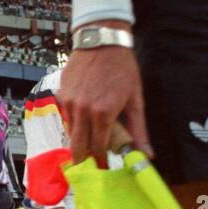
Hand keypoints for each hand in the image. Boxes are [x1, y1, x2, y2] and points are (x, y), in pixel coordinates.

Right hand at [58, 21, 150, 166]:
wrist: (102, 40)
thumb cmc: (122, 68)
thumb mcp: (135, 99)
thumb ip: (138, 130)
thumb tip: (146, 155)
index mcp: (103, 114)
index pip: (98, 149)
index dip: (101, 162)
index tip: (105, 168)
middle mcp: (82, 110)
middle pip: (78, 147)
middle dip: (84, 159)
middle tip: (91, 164)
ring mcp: (69, 102)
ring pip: (70, 133)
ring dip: (79, 139)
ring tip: (90, 137)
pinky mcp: (61, 95)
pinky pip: (66, 117)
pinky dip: (74, 122)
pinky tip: (84, 115)